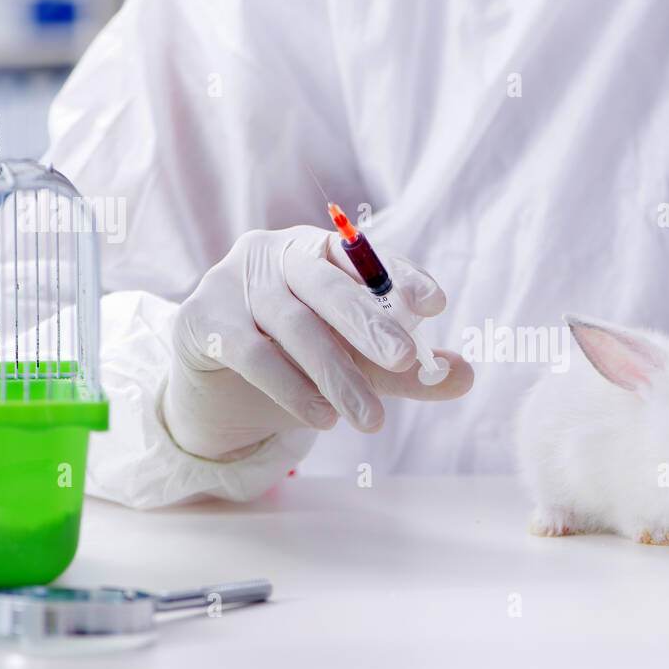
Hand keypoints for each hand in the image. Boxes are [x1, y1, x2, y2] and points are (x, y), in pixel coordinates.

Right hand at [162, 225, 472, 459]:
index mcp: (318, 249)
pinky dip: (290, 387)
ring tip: (370, 419)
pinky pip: (251, 351)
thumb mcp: (357, 362)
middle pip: (326, 284)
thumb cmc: (297, 358)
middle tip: (405, 360)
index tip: (436, 303)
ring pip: (293, 324)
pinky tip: (321, 417)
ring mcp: (233, 280)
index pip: (364, 255)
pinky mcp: (203, 317)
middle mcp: (276, 254)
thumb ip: (406, 369)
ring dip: (336, 374)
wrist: (219, 385)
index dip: (400, 275)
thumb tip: (465, 376)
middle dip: (369, 324)